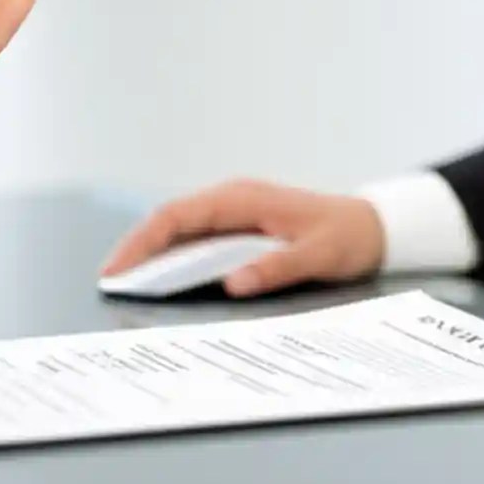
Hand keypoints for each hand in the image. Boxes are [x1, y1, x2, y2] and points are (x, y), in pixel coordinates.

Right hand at [100, 179, 385, 296]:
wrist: (374, 226)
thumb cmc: (347, 237)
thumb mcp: (319, 255)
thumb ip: (277, 268)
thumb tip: (233, 284)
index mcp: (243, 199)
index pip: (177, 215)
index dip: (142, 241)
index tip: (118, 268)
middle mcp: (232, 200)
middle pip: (169, 221)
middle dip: (136, 249)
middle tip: (110, 282)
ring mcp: (234, 212)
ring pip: (179, 230)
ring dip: (151, 254)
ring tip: (125, 284)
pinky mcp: (239, 227)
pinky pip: (196, 239)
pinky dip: (173, 257)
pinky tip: (161, 279)